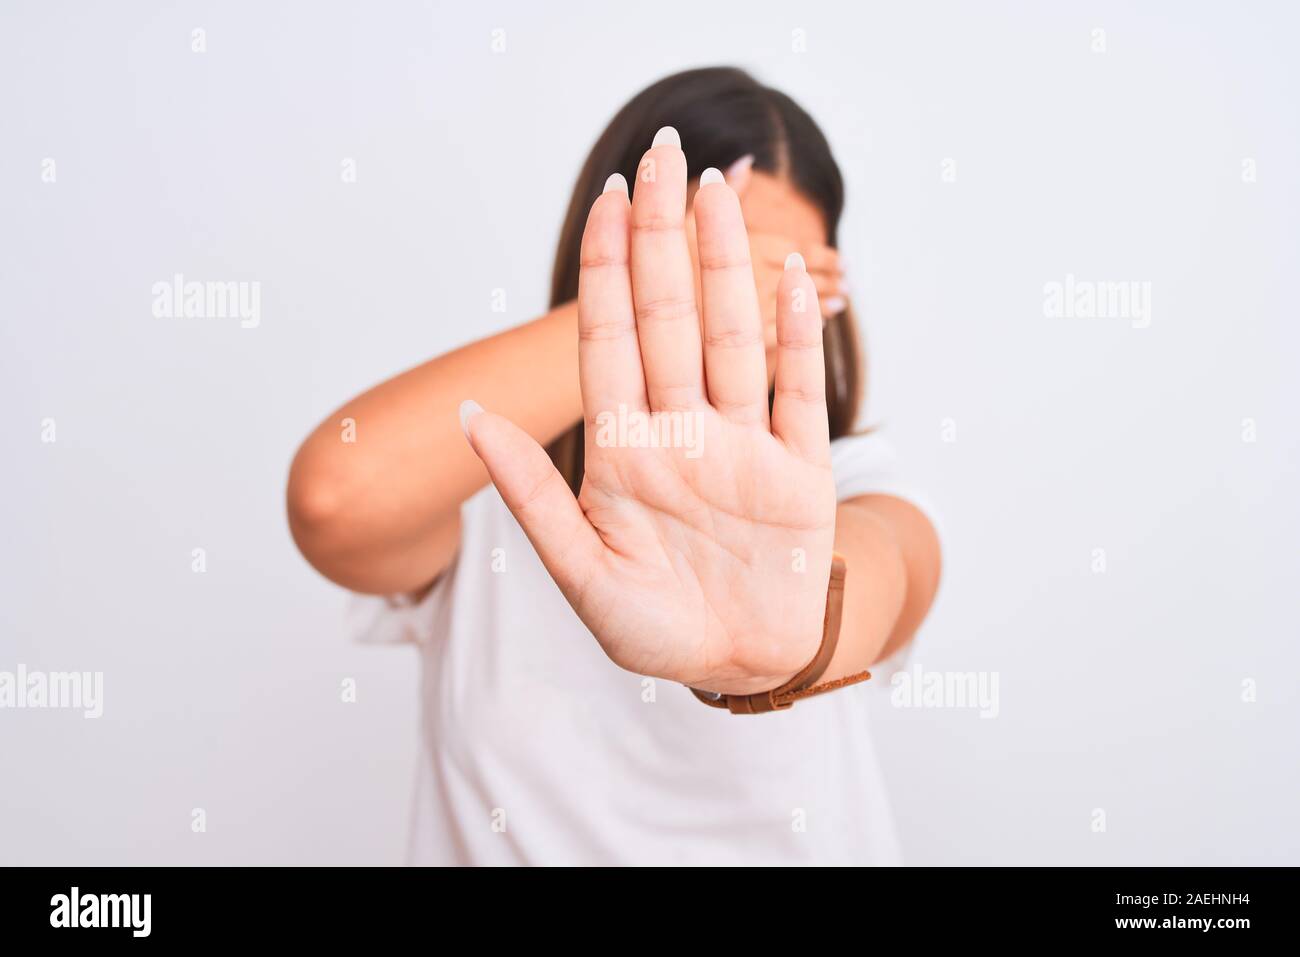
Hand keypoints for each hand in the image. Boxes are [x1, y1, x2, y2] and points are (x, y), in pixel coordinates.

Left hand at [460, 128, 836, 694]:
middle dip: (661, 238)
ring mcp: (744, 444)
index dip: (608, 271)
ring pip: (730, 336)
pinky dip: (794, 336)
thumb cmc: (652, 630)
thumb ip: (533, 495)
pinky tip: (788, 280)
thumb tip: (474, 418)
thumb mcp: (581, 574)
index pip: (611, 341)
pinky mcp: (800, 470)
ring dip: (725, 265)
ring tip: (717, 190)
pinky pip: (798, 390)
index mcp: (626, 451)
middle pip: (669, 317)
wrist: (737, 666)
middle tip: (660, 157)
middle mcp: (683, 431)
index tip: (606, 202)